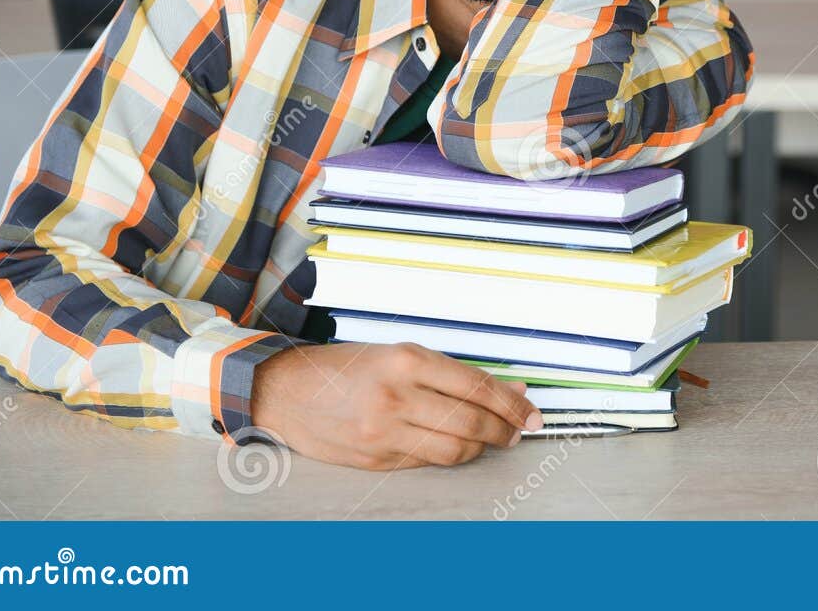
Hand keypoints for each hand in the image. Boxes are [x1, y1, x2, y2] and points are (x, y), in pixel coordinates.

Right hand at [250, 341, 542, 469]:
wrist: (286, 390)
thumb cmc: (344, 368)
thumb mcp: (400, 355)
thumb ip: (452, 374)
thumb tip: (508, 389)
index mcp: (406, 360)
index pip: (476, 386)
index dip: (511, 404)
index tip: (531, 412)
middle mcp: (396, 396)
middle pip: (470, 422)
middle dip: (504, 429)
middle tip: (519, 430)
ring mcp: (384, 432)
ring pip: (453, 449)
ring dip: (481, 447)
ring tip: (491, 439)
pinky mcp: (375, 459)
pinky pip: (426, 461)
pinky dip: (447, 454)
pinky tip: (455, 444)